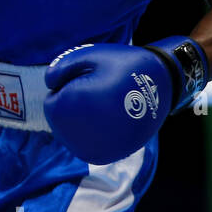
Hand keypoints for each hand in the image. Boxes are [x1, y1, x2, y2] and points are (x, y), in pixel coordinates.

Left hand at [42, 43, 172, 164]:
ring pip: (68, 135)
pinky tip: (107, 121)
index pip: (52, 103)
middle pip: (59, 120)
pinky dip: (89, 134)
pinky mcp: (104, 156)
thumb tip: (49, 84)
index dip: (68, 87)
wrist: (162, 84)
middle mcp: (81, 133)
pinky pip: (83, 146)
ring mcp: (93, 148)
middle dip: (71, 106)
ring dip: (79, 121)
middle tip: (100, 93)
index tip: (91, 81)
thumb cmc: (122, 66)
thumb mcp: (89, 55)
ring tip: (105, 106)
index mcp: (75, 104)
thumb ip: (62, 66)